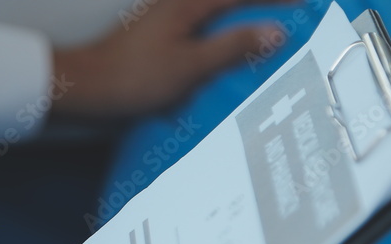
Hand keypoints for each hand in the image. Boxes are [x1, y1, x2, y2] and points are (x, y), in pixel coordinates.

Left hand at [53, 0, 290, 116]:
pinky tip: (222, 56)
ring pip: (212, 13)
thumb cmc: (135, 77)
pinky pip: (197, 26)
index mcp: (189, 3)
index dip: (276, 0)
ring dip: (236, 24)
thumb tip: (277, 31)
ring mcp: (164, 16)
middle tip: (287, 16)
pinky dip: (216, 37)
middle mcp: (177, 2)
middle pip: (227, 1)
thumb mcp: (191, 66)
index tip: (306, 4)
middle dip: (257, 9)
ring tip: (261, 39)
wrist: (85, 87)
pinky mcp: (155, 34)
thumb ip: (233, 48)